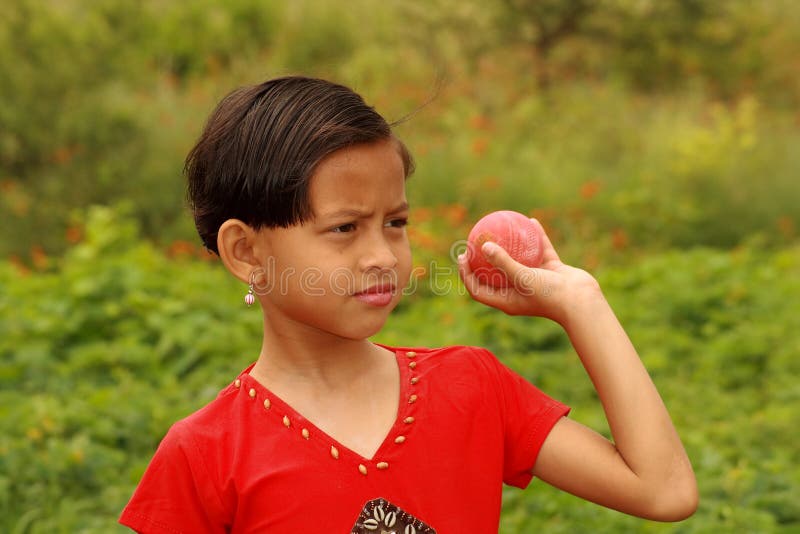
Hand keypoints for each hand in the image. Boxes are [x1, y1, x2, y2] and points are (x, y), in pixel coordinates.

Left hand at [457, 218, 599, 324]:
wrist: (581, 301)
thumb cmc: (548, 294)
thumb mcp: (521, 278)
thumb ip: (503, 262)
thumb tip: (483, 246)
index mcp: (506, 300)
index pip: (478, 289)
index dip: (466, 274)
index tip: (461, 256)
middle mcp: (518, 291)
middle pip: (494, 274)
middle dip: (483, 259)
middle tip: (476, 240)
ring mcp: (535, 281)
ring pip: (519, 260)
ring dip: (511, 246)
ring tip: (501, 228)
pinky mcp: (551, 271)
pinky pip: (540, 251)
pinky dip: (536, 238)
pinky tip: (532, 221)